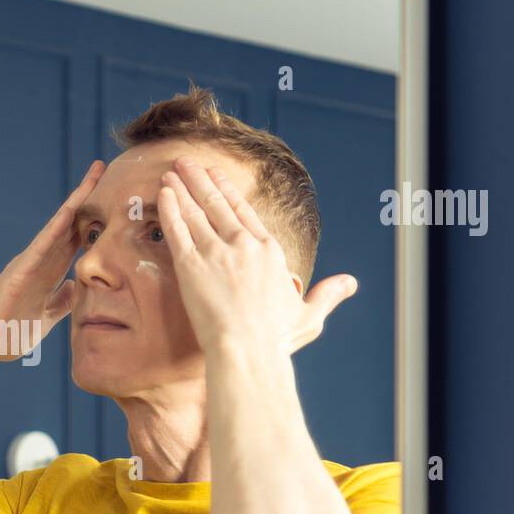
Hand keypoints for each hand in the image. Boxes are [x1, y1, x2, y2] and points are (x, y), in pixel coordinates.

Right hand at [0, 160, 103, 365]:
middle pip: (69, 223)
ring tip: (94, 176)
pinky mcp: (19, 271)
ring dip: (76, 201)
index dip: (95, 219)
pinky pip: (41, 245)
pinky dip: (56, 227)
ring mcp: (29, 262)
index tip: (114, 200)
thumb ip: (62, 301)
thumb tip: (77, 286)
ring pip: (58, 225)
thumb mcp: (47, 317)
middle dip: (87, 197)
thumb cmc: (9, 333)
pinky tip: (71, 210)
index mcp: (49, 271)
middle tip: (105, 168)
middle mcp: (40, 260)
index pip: (76, 239)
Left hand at [157, 158, 356, 356]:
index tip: (216, 176)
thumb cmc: (276, 339)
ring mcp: (216, 252)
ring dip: (182, 188)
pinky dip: (170, 209)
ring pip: (195, 211)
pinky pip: (177, 229)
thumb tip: (350, 284)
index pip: (245, 213)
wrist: (248, 351)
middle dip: (200, 180)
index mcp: (270, 251)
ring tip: (170, 172)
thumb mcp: (309, 315)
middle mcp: (243, 245)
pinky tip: (163, 193)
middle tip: (187, 162)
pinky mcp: (191, 265)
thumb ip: (326, 295)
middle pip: (218, 204)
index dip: (228, 192)